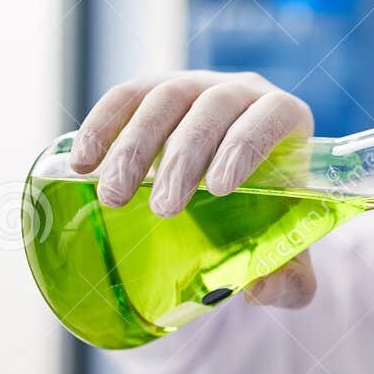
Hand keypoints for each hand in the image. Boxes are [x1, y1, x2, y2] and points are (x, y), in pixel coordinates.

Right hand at [70, 70, 317, 307]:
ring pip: (165, 98)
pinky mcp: (155, 89)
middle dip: (183, 158)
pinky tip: (83, 163)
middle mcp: (242, 91)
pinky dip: (102, 125)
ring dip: (136, 146)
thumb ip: (290, 278)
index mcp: (284, 118)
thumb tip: (260, 288)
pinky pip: (126, 96)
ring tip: (116, 196)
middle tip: (163, 208)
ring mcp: (196, 85)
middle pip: (211, 109)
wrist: (239, 189)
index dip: (244, 147)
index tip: (219, 189)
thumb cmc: (270, 214)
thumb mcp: (287, 248)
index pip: (269, 117)